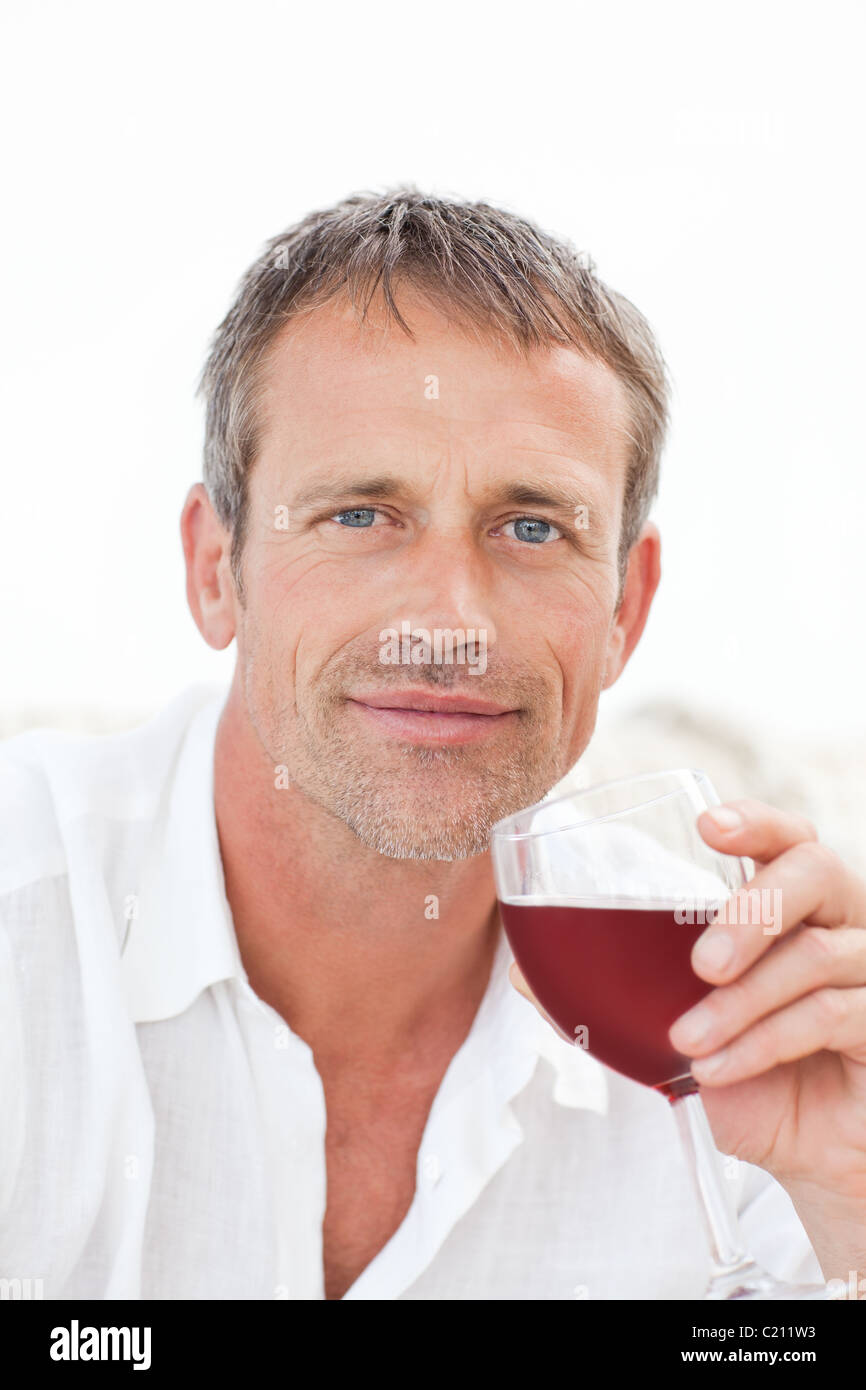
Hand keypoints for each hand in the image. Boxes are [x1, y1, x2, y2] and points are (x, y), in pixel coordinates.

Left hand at [509, 797, 865, 1277]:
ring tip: (686, 1039)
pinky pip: (828, 1017)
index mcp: (791, 901)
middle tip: (699, 962)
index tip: (707, 827)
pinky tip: (716, 1069)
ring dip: (740, 1001)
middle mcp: (839, 920)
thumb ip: (613, 988)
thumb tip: (522, 969)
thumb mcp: (673, 1022)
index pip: (788, 836)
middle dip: (751, 911)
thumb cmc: (740, 1067)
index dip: (755, 822)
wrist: (801, 1150)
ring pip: (815, 955)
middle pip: (817, 871)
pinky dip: (762, 1044)